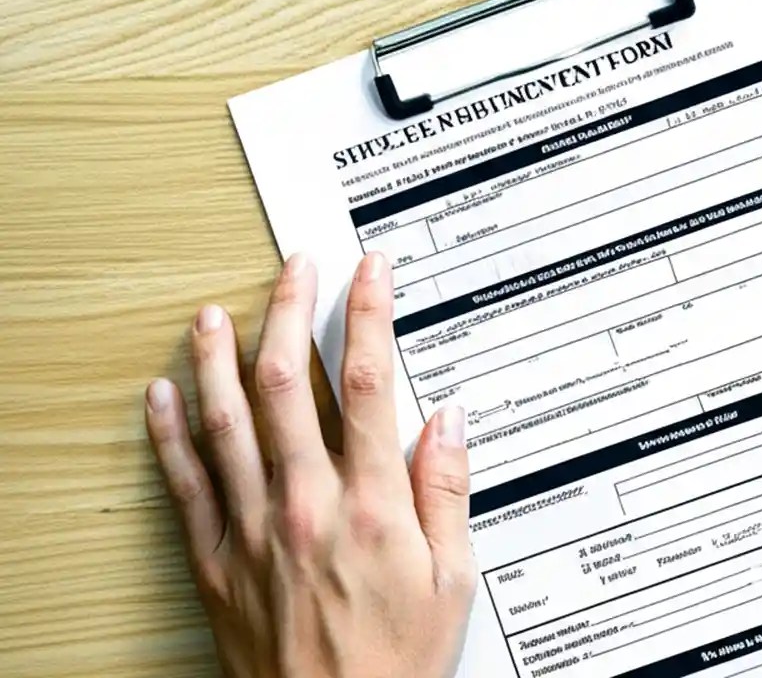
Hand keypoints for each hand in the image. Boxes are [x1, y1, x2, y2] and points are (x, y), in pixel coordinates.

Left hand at [143, 253, 474, 677]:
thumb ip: (448, 493)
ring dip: (218, 359)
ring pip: (227, 423)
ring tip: (214, 315)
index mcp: (372, 507)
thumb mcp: (453, 581)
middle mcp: (307, 505)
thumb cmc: (397, 663)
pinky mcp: (216, 561)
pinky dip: (169, 434)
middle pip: (290, 385)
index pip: (371, 386)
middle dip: (290, 312)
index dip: (369, 316)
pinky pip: (184, 484)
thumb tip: (448, 422)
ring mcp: (253, 530)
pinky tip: (162, 396)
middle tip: (294, 269)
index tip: (369, 274)